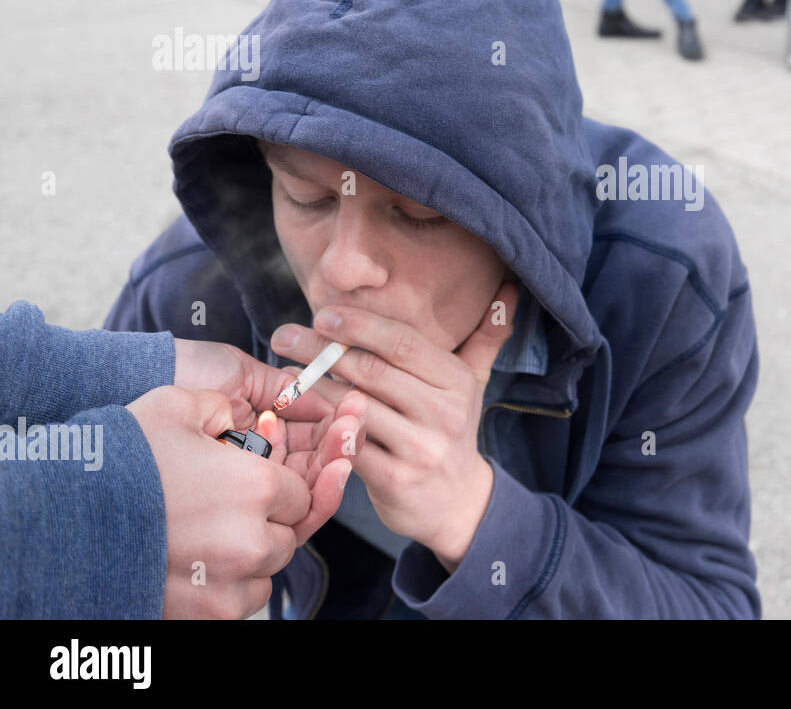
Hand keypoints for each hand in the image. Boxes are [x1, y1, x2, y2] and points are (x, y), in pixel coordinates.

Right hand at [126, 385, 351, 618]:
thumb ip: (221, 406)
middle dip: (270, 521)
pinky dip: (229, 585)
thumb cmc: (116, 464)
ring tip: (211, 534)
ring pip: (267, 571)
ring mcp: (230, 585)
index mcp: (257, 487)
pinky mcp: (208, 616)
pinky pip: (241, 601)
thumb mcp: (172, 406)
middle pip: (290, 534)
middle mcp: (253, 541)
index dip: (280, 486)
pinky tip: (199, 561)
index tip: (258, 483)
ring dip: (252, 555)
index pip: (302, 493)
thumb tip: (236, 415)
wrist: (60, 524)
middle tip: (230, 509)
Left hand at [174, 336, 366, 490]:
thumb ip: (289, 390)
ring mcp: (251, 484)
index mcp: (264, 430)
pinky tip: (334, 461)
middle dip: (342, 443)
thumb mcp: (246, 374)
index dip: (338, 424)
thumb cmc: (189, 371)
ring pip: (310, 486)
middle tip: (356, 424)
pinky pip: (290, 506)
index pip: (313, 435)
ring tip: (350, 437)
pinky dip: (318, 486)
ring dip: (337, 462)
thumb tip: (331, 404)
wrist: (146, 379)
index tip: (358, 407)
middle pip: (317, 463)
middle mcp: (261, 461)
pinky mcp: (240, 504)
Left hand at [270, 282, 518, 573]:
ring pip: (354, 407)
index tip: (323, 312)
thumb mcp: (475, 382)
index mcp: (457, 380)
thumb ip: (485, 337)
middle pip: (372, 371)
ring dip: (313, 386)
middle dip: (322, 349)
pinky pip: (348, 445)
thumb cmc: (452, 430)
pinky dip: (320, 426)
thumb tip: (508, 288)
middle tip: (284, 334)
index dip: (361, 325)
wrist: (458, 503)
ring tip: (282, 368)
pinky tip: (296, 412)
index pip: (404, 343)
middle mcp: (443, 412)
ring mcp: (421, 448)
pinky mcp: (396, 479)